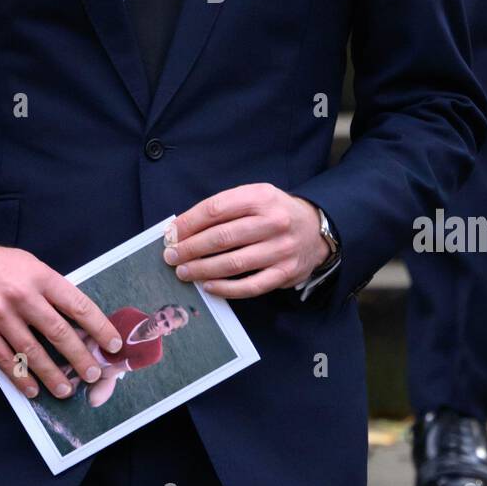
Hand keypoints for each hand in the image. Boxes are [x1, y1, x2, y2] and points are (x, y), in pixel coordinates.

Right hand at [0, 236, 122, 398]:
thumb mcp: (31, 266)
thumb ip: (51, 290)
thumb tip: (78, 321)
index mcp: (40, 277)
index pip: (77, 304)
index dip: (99, 327)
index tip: (112, 344)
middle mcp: (22, 295)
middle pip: (58, 332)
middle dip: (79, 357)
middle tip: (93, 374)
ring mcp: (0, 314)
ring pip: (32, 351)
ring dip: (51, 374)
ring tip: (66, 390)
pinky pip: (5, 359)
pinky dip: (20, 378)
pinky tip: (33, 390)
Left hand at [163, 184, 328, 297]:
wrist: (315, 228)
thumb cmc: (273, 212)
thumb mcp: (253, 197)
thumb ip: (223, 208)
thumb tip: (182, 228)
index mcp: (260, 197)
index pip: (216, 209)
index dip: (189, 223)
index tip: (171, 234)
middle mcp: (273, 221)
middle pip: (222, 237)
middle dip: (190, 248)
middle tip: (171, 256)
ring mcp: (281, 249)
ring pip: (233, 263)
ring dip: (202, 269)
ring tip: (183, 271)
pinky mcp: (285, 272)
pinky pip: (250, 286)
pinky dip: (225, 288)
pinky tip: (208, 286)